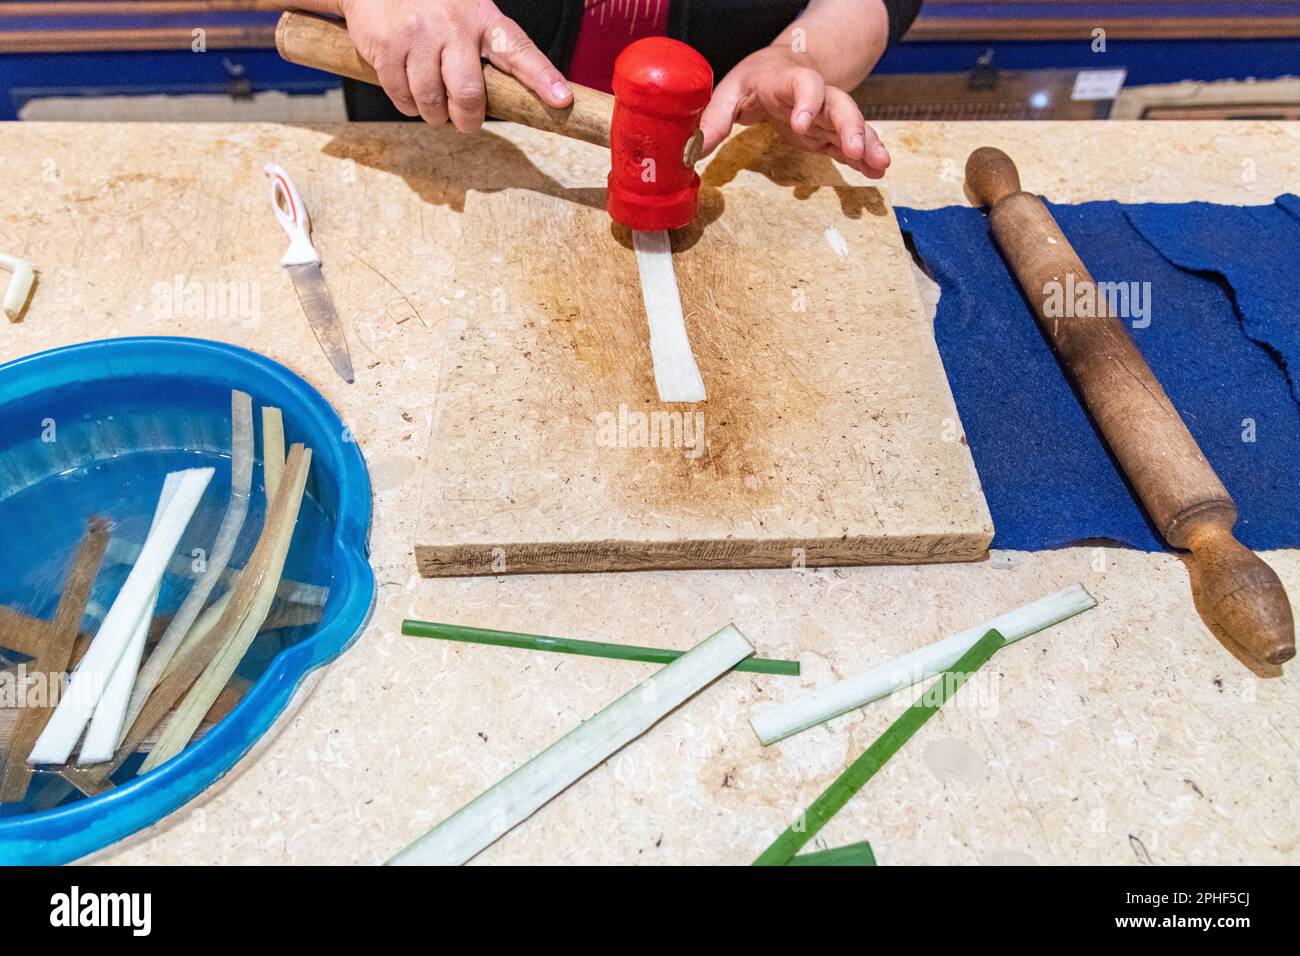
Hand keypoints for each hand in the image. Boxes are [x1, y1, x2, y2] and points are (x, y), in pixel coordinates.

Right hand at [340, 0, 571, 130]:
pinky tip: (410, 90)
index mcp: (482, 17)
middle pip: (468, 95)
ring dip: (434, 114)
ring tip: (432, 102)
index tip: (562, 99)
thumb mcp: (467, 13)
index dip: (542, 77)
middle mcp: (452, 25)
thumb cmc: (431, 4)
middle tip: (465, 122)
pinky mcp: (387, 46)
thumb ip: (488, 47)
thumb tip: (508, 97)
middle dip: (467, 120)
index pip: (518, 50)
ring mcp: (417, 35)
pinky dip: (408, 105)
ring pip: (432, 102)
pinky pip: (402, 97)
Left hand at [699, 47, 889, 177]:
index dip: (807, 102)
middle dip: (850, 127)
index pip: (804, 84)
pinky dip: (865, 157)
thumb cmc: (755, 79)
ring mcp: (827, 116)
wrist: (782, 68)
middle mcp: (816, 96)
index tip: (802, 125)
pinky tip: (877, 172)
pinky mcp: (830, 134)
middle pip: (840, 104)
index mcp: (788, 80)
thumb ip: (713, 119)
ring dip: (867, 144)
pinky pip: (851, 144)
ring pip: (853, 125)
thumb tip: (692, 152)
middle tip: (854, 149)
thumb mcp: (729, 91)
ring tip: (881, 165)